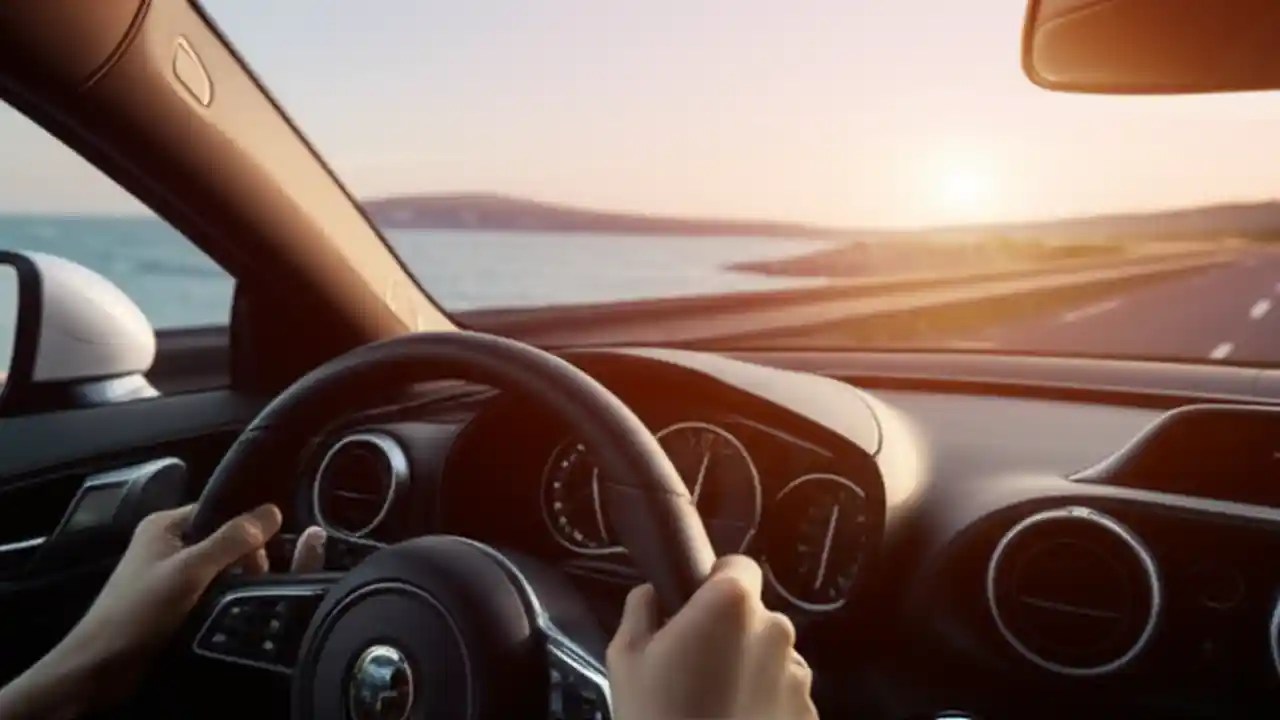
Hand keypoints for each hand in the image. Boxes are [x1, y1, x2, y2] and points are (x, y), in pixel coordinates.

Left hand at [0, 504, 325, 719]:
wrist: (100, 666)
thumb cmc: (140, 611)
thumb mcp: (190, 570)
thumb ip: (231, 540)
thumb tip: (274, 510)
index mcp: (165, 524)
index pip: (220, 510)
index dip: (246, 529)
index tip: (263, 558)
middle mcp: (166, 543)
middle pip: (222, 539)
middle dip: (243, 560)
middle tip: (251, 584)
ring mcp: (167, 573)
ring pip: (218, 568)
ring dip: (233, 582)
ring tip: (242, 601)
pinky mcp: (171, 601)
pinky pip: (209, 590)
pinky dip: (222, 599)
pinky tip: (230, 611)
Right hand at [607, 555, 818, 719]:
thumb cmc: (655, 715)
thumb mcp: (625, 657)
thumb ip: (642, 610)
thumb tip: (652, 595)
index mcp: (732, 605)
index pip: (737, 566)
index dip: (714, 582)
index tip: (693, 610)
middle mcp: (776, 630)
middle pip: (755, 615)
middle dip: (730, 631)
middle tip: (695, 665)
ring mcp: (798, 676)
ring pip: (770, 655)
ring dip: (750, 668)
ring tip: (715, 704)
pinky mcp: (809, 714)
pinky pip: (783, 694)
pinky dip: (765, 703)